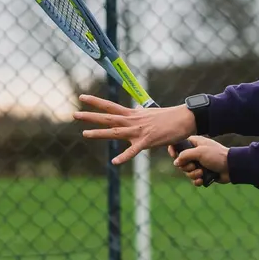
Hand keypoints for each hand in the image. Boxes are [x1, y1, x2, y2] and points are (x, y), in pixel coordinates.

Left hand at [73, 94, 195, 165]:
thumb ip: (139, 116)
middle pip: (108, 118)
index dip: (95, 102)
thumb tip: (135, 111)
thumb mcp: (150, 114)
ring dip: (99, 134)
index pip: (110, 106)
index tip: (82, 97)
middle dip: (90, 116)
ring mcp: (139, 131)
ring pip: (115, 132)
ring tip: (84, 134)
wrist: (184, 119)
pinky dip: (124, 157)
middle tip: (74, 114)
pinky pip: (133, 150)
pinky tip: (115, 162)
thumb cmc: (169, 118)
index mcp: (133, 114)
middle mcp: (133, 121)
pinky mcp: (147, 141)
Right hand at [171, 136, 230, 185]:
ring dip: (193, 174)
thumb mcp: (200, 152)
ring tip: (202, 173)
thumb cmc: (217, 156)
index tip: (174, 156)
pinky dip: (197, 180)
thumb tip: (176, 162)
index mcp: (195, 143)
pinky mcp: (203, 173)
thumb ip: (185, 155)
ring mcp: (199, 163)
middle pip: (181, 161)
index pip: (179, 144)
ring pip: (187, 171)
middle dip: (186, 167)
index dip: (174, 150)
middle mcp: (196, 153)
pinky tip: (202, 180)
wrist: (231, 167)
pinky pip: (194, 179)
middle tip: (194, 166)